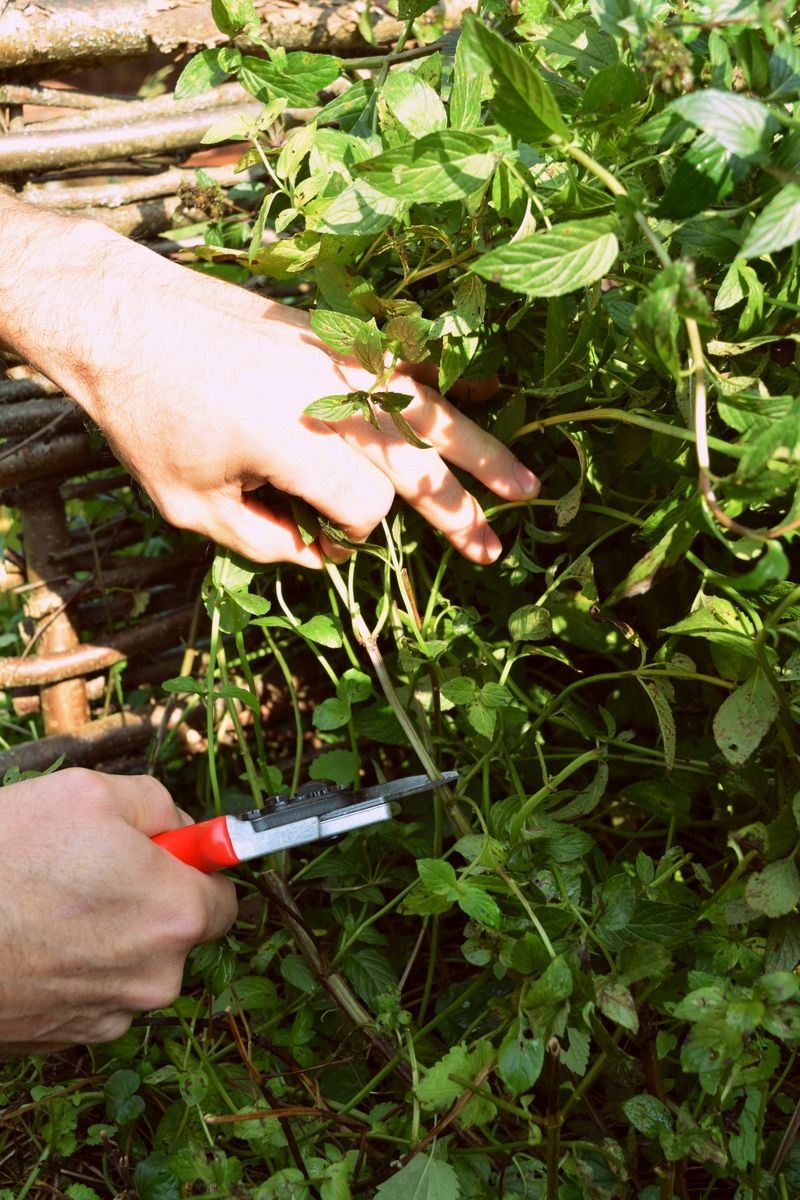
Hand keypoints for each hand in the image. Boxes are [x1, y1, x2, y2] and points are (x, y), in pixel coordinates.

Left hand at [0, 201, 539, 565]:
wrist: (122, 313)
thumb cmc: (146, 415)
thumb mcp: (191, 503)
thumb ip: (265, 542)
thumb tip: (324, 553)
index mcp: (297, 440)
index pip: (365, 507)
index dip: (347, 533)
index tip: (315, 532)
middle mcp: (333, 396)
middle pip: (420, 466)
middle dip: (459, 514)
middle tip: (493, 551)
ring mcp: (341, 358)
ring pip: (431, 414)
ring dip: (482, 455)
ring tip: (525, 488)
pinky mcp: (336, 336)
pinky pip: (405, 374)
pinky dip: (440, 405)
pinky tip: (466, 424)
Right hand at [0, 769, 236, 1052]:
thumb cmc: (3, 861)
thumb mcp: (89, 794)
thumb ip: (156, 805)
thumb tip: (180, 826)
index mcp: (176, 914)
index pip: (223, 897)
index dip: (193, 868)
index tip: (164, 853)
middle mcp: (155, 976)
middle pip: (174, 932)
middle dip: (144, 900)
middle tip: (87, 869)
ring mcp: (108, 1016)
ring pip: (128, 963)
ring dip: (103, 935)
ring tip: (44, 903)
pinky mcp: (65, 1039)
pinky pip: (88, 991)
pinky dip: (68, 968)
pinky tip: (29, 939)